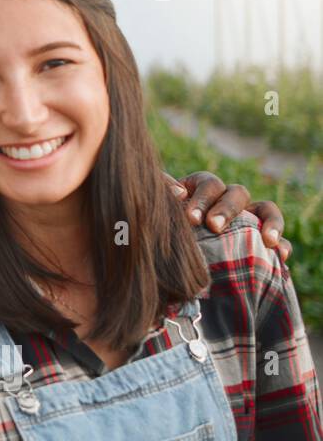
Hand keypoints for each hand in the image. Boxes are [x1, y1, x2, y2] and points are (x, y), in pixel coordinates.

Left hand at [166, 171, 291, 262]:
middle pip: (236, 193)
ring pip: (265, 209)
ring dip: (268, 222)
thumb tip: (177, 192)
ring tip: (266, 240)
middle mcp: (226, 199)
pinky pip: (278, 238)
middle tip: (213, 226)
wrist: (169, 256)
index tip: (190, 219)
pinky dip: (282, 243)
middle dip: (226, 209)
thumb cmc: (162, 227)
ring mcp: (246, 217)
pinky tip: (279, 255)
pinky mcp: (259, 239)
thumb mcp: (157, 208)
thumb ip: (160, 194)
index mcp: (201, 189)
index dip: (201, 198)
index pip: (208, 184)